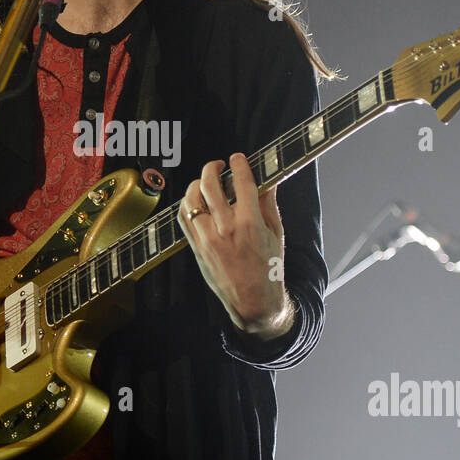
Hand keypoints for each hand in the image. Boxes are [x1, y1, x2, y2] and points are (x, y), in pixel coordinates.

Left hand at [178, 153, 294, 339]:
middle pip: (211, 184)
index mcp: (250, 223)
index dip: (239, 164)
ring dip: (198, 183)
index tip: (238, 158)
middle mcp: (226, 229)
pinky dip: (187, 203)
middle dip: (213, 167)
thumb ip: (268, 203)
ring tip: (205, 182)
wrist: (253, 301)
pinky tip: (196, 200)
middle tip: (219, 165)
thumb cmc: (269, 269)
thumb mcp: (276, 233)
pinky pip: (183, 217)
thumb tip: (267, 180)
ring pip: (192, 198)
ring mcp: (207, 238)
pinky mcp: (196, 247)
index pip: (241, 182)